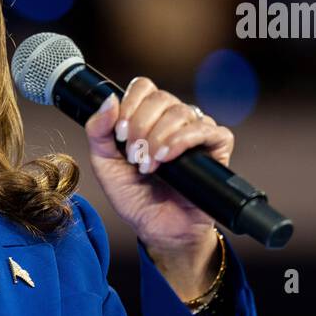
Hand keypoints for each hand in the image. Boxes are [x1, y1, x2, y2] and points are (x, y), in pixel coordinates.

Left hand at [83, 77, 234, 296]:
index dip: (130, 104)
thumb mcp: (104, 163)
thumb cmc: (133, 196)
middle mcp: (173, 120)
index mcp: (147, 117)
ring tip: (148, 165)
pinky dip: (183, 140)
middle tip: (133, 155)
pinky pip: (208, 130)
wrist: (156, 228)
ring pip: (182, 112)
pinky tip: (167, 157)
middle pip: (162, 98)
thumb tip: (108, 99)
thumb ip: (98, 131)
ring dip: (158, 137)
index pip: (144, 87)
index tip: (119, 134)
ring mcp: (196, 132)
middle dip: (141, 125)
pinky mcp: (216, 148)